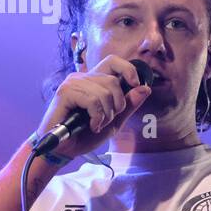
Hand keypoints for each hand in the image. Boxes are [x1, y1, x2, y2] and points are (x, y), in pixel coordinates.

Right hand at [33, 55, 151, 158]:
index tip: (136, 85)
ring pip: (104, 92)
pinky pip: (93, 100)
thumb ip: (129, 105)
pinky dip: (97, 116)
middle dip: (117, 104)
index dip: (128, 70)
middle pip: (113, 80)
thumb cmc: (85, 134)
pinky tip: (91, 126)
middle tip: (107, 119)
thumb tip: (146, 88)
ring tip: (97, 124)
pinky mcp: (65, 92)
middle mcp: (82, 77)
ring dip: (106, 114)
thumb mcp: (114, 120)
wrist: (65, 149)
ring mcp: (72, 83)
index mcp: (94, 80)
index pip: (113, 61)